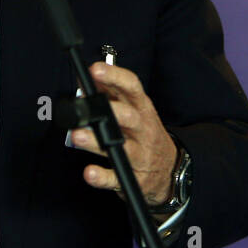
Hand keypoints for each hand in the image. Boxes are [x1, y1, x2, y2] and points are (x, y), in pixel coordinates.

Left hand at [68, 62, 177, 205]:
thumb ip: (110, 93)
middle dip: (111, 110)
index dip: (114, 76)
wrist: (170, 170)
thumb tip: (84, 78)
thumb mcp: (134, 110)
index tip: (94, 69)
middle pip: (129, 117)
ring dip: (98, 142)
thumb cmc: (144, 133)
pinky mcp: (133, 178)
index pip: (131, 87)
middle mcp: (142, 129)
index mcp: (142, 108)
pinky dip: (102, 177)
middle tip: (87, 103)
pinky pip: (116, 178)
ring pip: (121, 147)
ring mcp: (139, 154)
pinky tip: (89, 173)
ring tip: (78, 136)